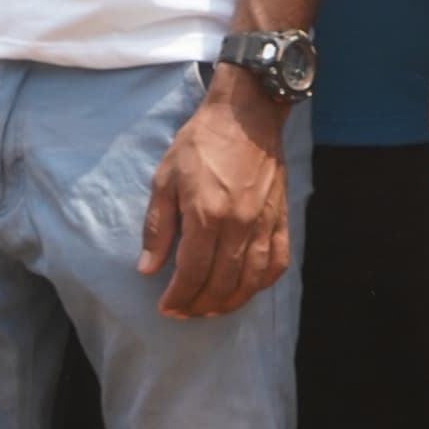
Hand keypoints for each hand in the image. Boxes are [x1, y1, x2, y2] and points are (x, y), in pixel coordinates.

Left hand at [139, 70, 291, 317]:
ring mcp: (263, 224)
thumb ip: (157, 228)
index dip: (179, 297)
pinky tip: (248, 289)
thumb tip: (147, 269)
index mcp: (205, 215)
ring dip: (231, 301)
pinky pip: (277, 262)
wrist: (245, 115)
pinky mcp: (280, 218)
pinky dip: (263, 283)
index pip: (192, 272)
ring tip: (212, 309)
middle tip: (186, 312)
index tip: (166, 308)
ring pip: (251, 280)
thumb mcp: (164, 179)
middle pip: (222, 283)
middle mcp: (238, 225)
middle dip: (201, 305)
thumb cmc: (200, 143)